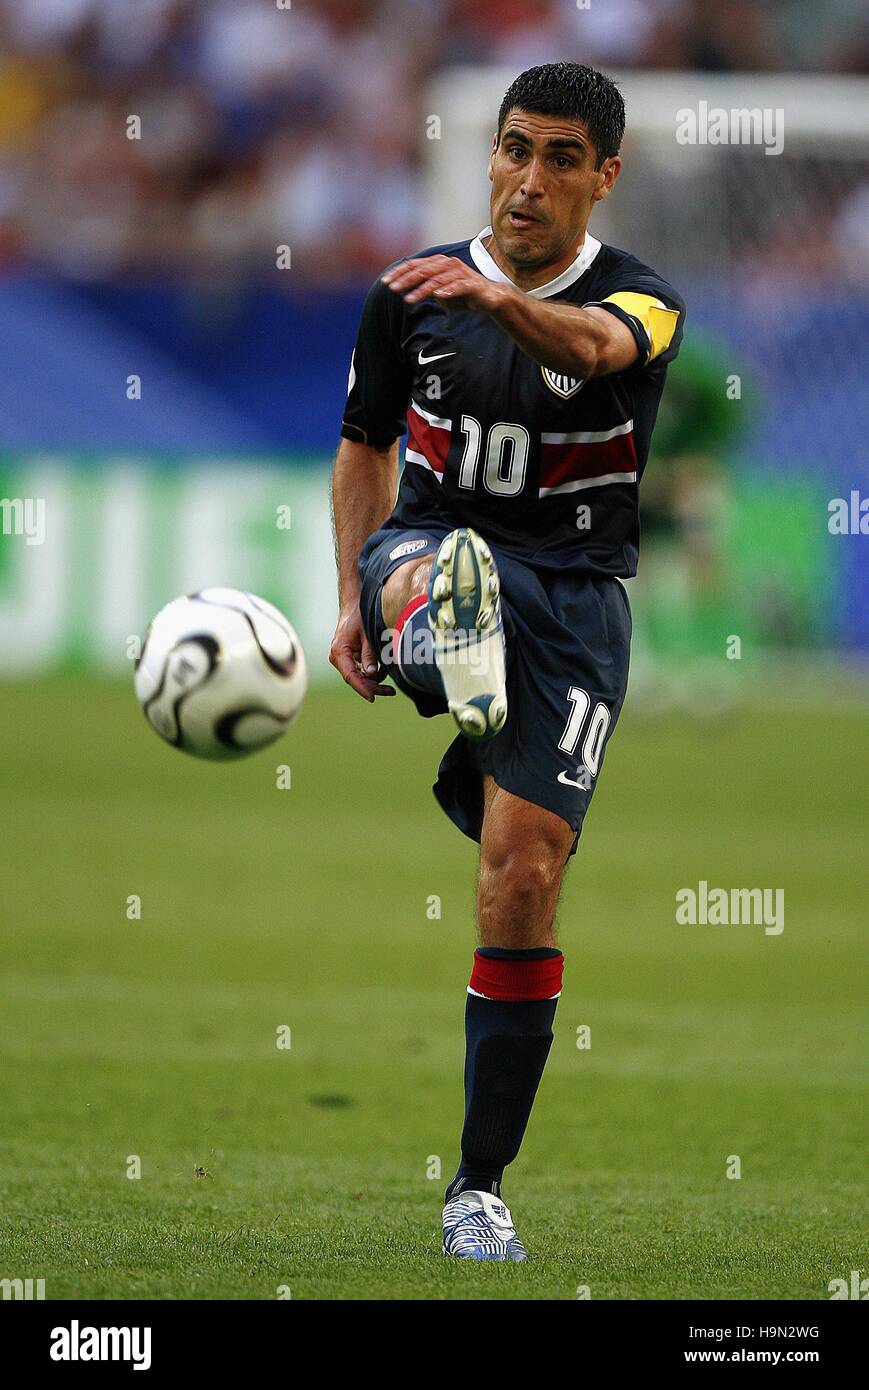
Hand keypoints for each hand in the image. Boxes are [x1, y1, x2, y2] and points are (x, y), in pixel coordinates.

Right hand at [329, 604, 394, 702]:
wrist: (353, 605)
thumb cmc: (360, 616)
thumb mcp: (367, 634)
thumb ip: (369, 655)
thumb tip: (372, 675)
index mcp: (339, 651)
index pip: (350, 676)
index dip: (362, 688)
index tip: (373, 698)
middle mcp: (338, 657)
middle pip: (355, 679)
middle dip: (372, 687)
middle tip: (391, 691)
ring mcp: (342, 659)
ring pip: (358, 677)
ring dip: (374, 681)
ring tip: (390, 684)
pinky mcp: (349, 658)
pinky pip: (360, 671)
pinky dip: (372, 674)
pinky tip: (384, 671)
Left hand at [382, 255, 503, 311]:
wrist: (489, 297)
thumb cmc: (462, 294)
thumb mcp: (440, 292)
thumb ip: (426, 290)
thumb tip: (409, 293)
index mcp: (438, 264)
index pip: (415, 266)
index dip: (399, 273)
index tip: (385, 282)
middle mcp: (448, 264)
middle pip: (423, 270)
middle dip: (406, 280)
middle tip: (392, 289)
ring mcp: (460, 273)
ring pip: (437, 280)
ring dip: (422, 290)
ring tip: (409, 299)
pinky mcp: (472, 283)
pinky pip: (458, 286)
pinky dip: (448, 290)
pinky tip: (438, 296)